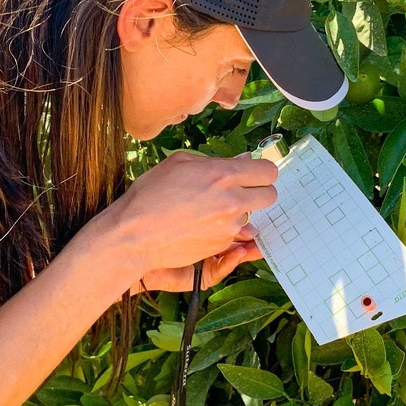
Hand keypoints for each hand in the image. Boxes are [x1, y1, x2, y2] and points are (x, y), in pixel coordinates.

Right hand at [106, 150, 277, 289]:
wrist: (134, 234)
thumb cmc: (151, 194)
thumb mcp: (180, 162)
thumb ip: (216, 160)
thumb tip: (244, 160)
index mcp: (223, 174)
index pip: (267, 171)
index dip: (261, 172)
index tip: (253, 173)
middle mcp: (232, 200)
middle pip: (270, 196)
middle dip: (259, 192)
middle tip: (242, 191)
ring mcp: (229, 226)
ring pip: (251, 216)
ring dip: (239, 212)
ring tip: (211, 210)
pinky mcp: (221, 245)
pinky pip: (235, 234)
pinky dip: (224, 229)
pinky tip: (202, 225)